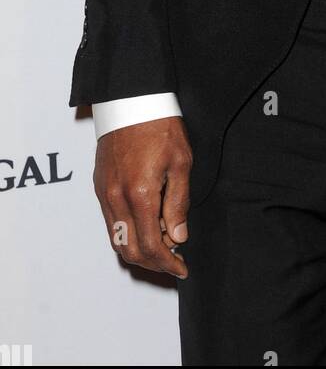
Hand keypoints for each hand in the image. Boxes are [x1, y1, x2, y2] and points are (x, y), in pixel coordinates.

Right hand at [93, 117, 192, 277]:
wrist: (132, 101)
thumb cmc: (159, 126)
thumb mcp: (181, 162)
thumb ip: (178, 203)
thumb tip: (179, 236)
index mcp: (140, 194)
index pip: (151, 246)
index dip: (168, 263)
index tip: (182, 267)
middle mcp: (117, 198)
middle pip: (129, 250)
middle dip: (153, 263)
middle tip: (174, 259)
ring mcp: (105, 193)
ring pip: (117, 240)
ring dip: (139, 250)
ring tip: (164, 243)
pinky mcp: (99, 187)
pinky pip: (110, 222)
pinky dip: (128, 233)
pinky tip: (148, 225)